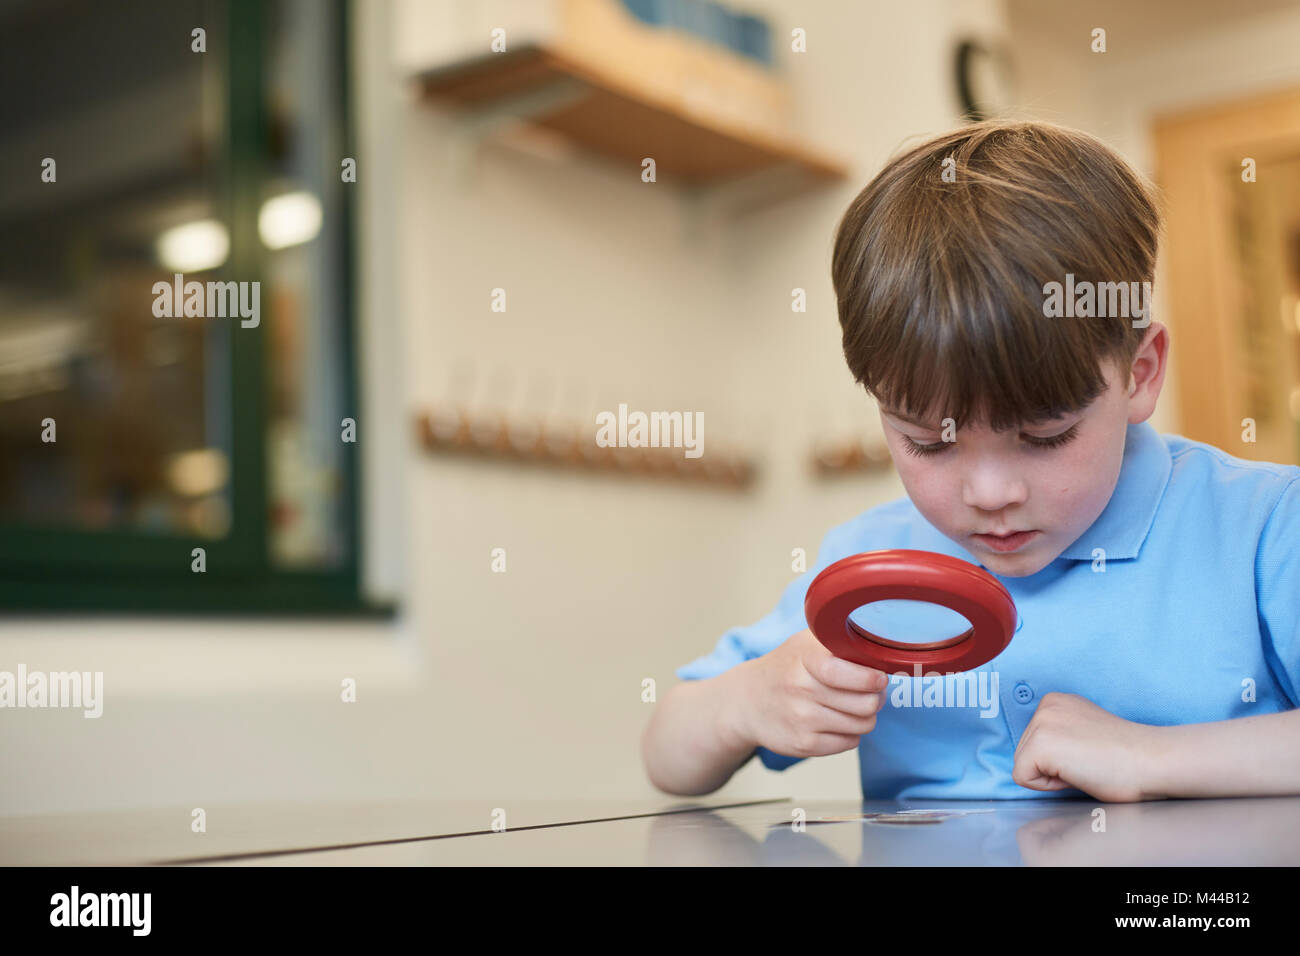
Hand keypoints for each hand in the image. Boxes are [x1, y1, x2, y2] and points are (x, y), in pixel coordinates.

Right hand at [729, 628, 888, 758]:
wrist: (748, 701)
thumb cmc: (787, 668)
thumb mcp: (806, 644)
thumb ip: (840, 643)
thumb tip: (883, 656)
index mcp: (805, 658)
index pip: (845, 673)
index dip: (870, 678)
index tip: (878, 678)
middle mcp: (801, 688)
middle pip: (866, 703)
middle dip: (876, 698)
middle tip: (870, 692)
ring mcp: (802, 719)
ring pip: (863, 724)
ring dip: (864, 717)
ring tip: (851, 706)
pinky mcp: (803, 744)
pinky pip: (849, 742)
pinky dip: (850, 733)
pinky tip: (836, 721)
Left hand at [1012, 692, 1164, 801]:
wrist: (1151, 760)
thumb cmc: (1126, 755)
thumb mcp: (1082, 731)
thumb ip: (1060, 735)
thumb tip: (1042, 755)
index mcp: (1055, 701)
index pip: (1033, 742)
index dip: (1058, 759)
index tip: (1088, 754)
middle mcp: (1045, 705)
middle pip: (1024, 752)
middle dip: (1051, 767)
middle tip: (1089, 762)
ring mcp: (1042, 723)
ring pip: (1022, 765)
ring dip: (1051, 775)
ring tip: (1085, 766)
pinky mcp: (1041, 745)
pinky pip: (1023, 777)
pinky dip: (1048, 786)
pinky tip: (1078, 773)